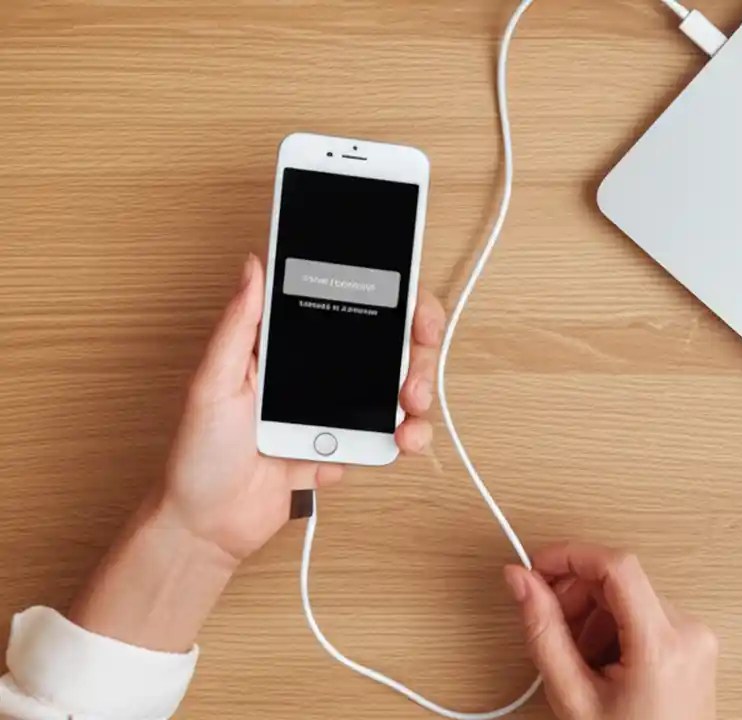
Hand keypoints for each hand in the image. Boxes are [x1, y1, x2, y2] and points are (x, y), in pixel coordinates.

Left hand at [70, 255, 445, 650]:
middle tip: (413, 365)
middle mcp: (319, 374)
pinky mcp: (348, 448)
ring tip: (409, 409)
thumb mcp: (212, 383)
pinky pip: (390, 435)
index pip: (349, 306)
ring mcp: (338, 412)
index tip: (410, 307)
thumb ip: (238, 326)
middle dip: (418, 350)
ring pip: (397, 389)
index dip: (390, 300)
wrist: (208, 525)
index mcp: (289, 349)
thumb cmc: (199, 454)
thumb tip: (253, 267)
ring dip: (418, 394)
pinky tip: (400, 440)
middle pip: (388, 345)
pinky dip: (407, 436)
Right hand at [504, 544, 717, 719]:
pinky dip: (617, 630)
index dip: (570, 557)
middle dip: (578, 597)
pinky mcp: (695, 644)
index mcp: (662, 644)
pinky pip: (647, 615)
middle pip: (621, 581)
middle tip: (551, 629)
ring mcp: (697, 637)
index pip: (617, 566)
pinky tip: (604, 666)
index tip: (538, 566)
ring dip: (595, 618)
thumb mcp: (573, 696)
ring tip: (581, 663)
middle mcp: (689, 631)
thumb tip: (521, 581)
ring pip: (630, 597)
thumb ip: (544, 633)